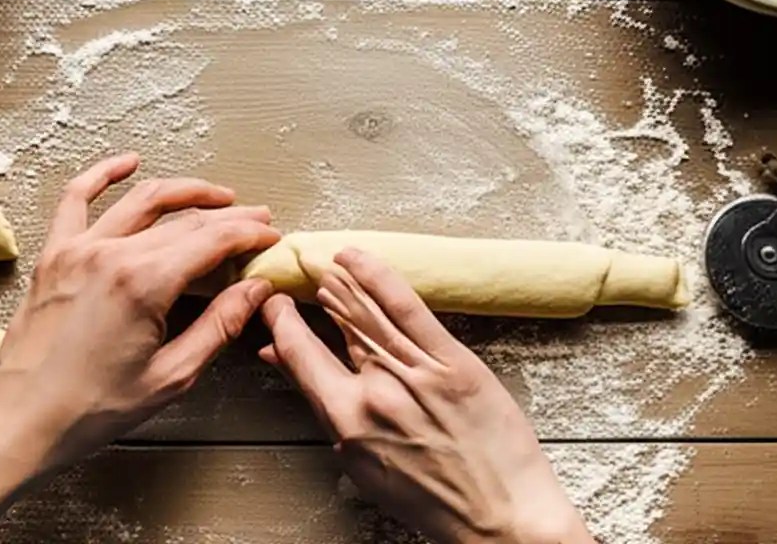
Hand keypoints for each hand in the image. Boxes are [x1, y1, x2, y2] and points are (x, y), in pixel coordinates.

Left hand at [0, 152, 280, 473]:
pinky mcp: (53, 255)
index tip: (270, 236)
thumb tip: (255, 291)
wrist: (23, 418)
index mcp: (144, 284)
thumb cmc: (92, 407)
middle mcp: (111, 255)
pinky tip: (128, 163)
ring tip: (216, 194)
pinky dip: (103, 175)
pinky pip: (77, 199)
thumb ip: (219, 326)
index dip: (249, 234)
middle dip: (228, 217)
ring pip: (142, 202)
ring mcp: (78, 249)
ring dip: (185, 191)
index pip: (212, 240)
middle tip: (256, 219)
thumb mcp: (172, 374)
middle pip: (184, 220)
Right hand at [259, 249, 592, 543]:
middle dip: (311, 291)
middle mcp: (377, 392)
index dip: (281, 322)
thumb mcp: (361, 462)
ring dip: (341, 280)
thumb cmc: (432, 499)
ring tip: (325, 262)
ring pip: (367, 311)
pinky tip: (357, 259)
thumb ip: (326, 409)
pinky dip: (379, 278)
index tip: (274, 305)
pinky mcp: (453, 362)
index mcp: (347, 422)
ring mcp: (416, 373)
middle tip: (298, 268)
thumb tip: (287, 367)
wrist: (502, 517)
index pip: (300, 355)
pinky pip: (408, 308)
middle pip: (334, 326)